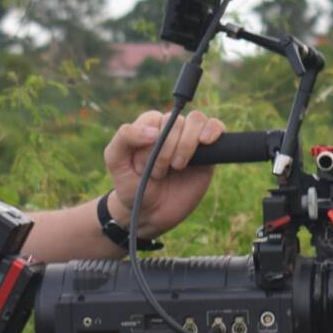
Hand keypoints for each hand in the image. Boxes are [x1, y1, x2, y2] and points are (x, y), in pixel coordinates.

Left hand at [103, 109, 225, 238]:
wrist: (151, 212)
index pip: (158, 119)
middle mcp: (170, 128)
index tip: (144, 166)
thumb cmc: (132, 185)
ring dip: (186, 145)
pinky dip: (214, 130)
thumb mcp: (116, 160)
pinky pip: (216, 127)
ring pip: (197, 121)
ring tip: (177, 167)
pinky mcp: (208, 152)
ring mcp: (190, 139)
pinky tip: (206, 142)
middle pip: (178, 122)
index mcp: (149, 125)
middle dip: (167, 151)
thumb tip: (155, 131)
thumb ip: (125, 137)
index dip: (152, 144)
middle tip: (158, 174)